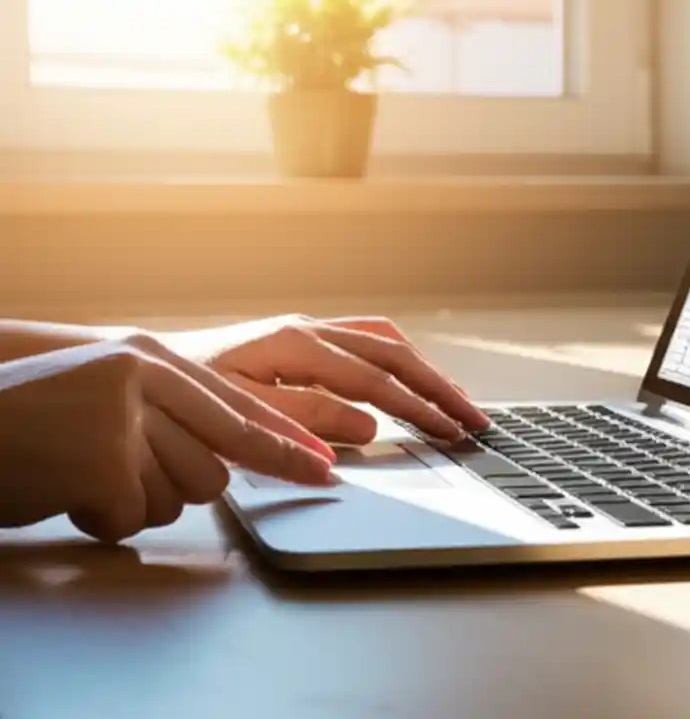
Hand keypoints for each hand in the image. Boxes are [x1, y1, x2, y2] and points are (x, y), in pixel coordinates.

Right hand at [0, 337, 335, 541]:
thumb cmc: (17, 408)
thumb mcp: (98, 390)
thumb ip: (163, 411)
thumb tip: (224, 458)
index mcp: (149, 359)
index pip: (240, 407)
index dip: (288, 443)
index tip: (326, 466)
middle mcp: (146, 381)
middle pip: (216, 464)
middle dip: (177, 484)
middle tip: (114, 473)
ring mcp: (125, 419)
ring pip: (181, 495)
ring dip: (132, 501)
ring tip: (78, 472)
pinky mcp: (102, 462)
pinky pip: (129, 517)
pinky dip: (95, 518)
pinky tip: (59, 489)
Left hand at [163, 315, 488, 444]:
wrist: (140, 370)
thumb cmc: (180, 397)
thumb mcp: (238, 415)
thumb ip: (304, 420)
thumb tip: (368, 429)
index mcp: (296, 344)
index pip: (377, 380)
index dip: (420, 407)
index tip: (453, 432)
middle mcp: (308, 331)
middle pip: (394, 355)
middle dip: (439, 389)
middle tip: (476, 422)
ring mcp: (307, 333)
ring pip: (386, 346)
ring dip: (425, 374)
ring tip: (457, 403)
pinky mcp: (302, 344)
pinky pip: (367, 346)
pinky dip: (399, 365)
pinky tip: (412, 382)